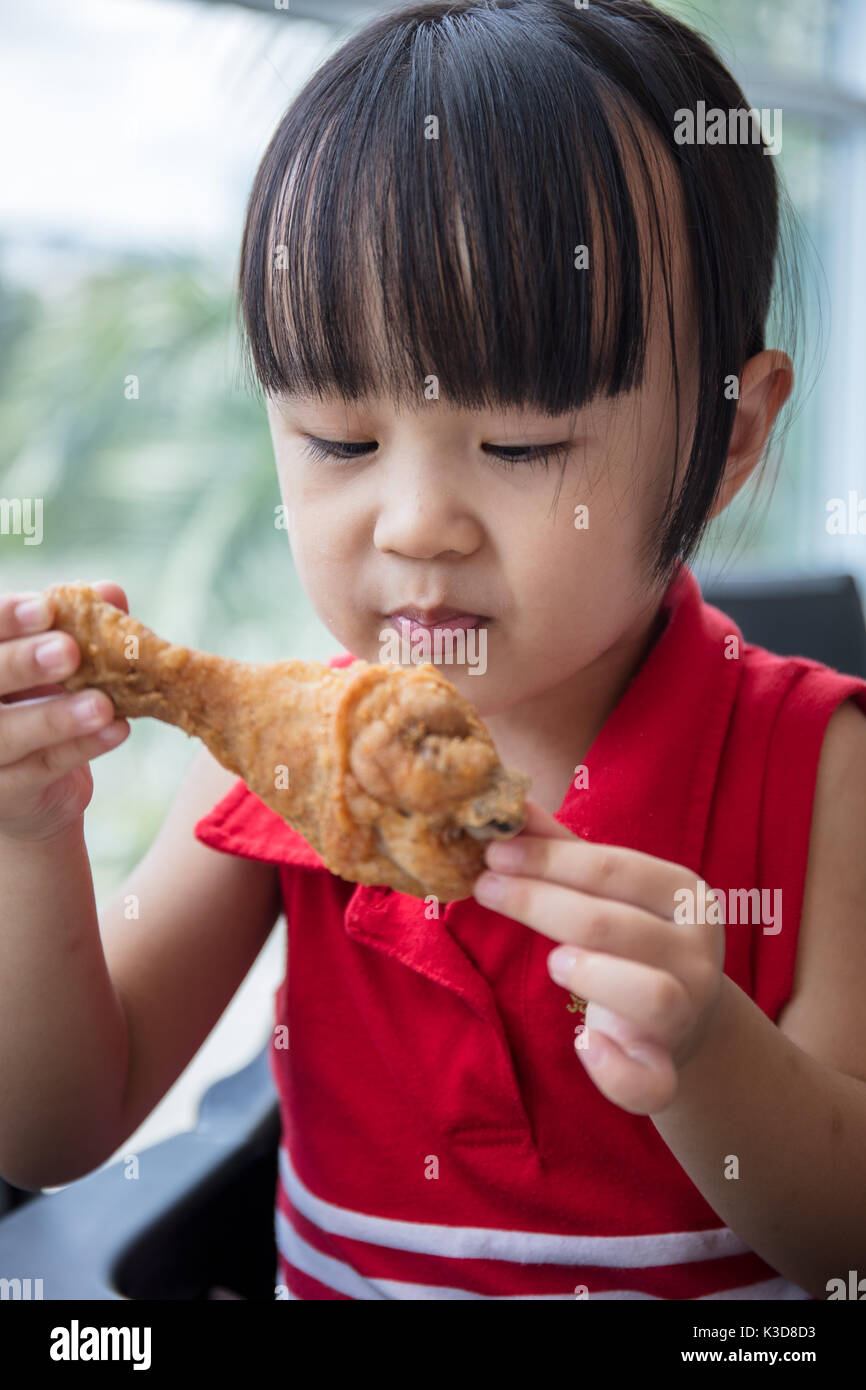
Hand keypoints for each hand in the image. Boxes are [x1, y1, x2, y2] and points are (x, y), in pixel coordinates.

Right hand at [0, 582, 130, 842]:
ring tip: (102, 704)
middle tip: (70, 650)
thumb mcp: (57, 664)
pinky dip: (82, 747)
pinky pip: (43, 767)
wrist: (32, 789)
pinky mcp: (4, 793)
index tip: (47, 607)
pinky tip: (117, 730)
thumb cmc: (39, 706)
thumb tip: (110, 592)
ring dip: (56, 716)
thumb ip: (78, 627)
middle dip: (24, 663)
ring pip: (9, 733)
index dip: (6, 618)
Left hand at [472, 799, 725, 1114]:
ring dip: (592, 973)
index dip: (548, 858)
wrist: (684, 1020)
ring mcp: (690, 1011)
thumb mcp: (609, 891)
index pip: (613, 866)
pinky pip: (651, 1079)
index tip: (493, 850)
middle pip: (615, 924)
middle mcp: (697, 950)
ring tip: (552, 962)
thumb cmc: (631, 940)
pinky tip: (582, 1044)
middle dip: (541, 903)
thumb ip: (563, 851)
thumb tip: (510, 804)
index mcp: (683, 893)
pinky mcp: (668, 1068)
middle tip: (485, 888)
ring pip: (652, 993)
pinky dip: (615, 1069)